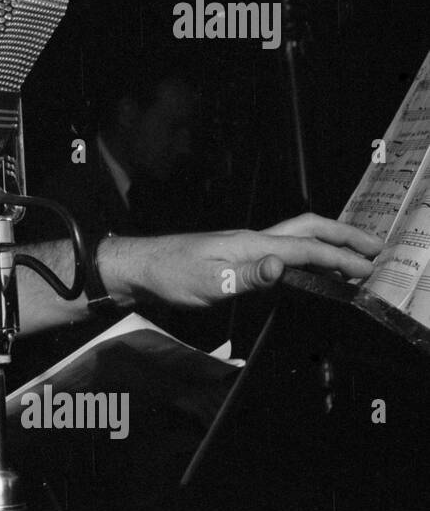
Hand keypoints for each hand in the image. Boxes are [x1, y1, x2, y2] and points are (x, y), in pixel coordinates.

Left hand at [119, 213, 382, 308]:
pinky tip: (306, 263)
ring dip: (326, 241)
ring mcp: (242, 245)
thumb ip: (248, 276)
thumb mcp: (208, 282)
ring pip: (295, 234)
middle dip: (342, 236)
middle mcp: (250, 239)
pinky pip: (280, 247)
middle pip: (306, 228)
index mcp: (250, 244)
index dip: (339, 258)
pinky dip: (304, 251)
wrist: (138, 268)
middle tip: (372, 248)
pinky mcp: (234, 255)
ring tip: (351, 254)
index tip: (367, 268)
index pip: (305, 248)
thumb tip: (284, 266)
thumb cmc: (169, 275)